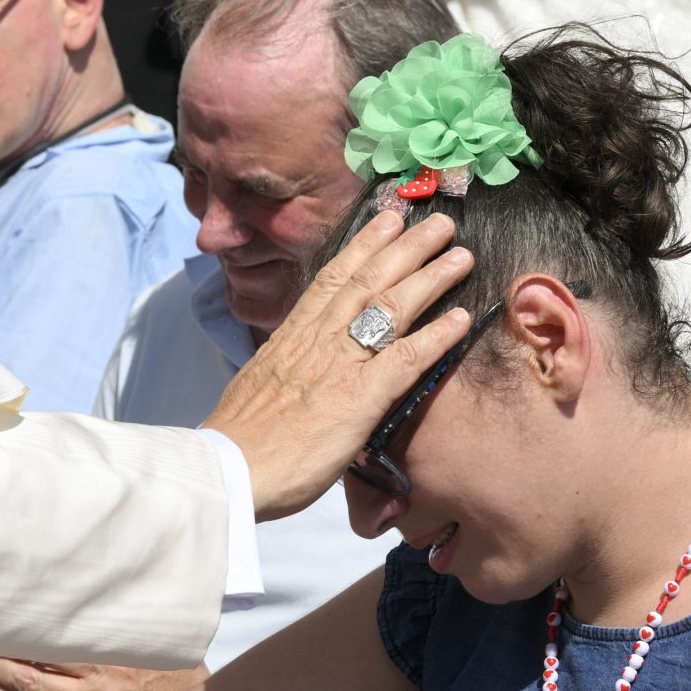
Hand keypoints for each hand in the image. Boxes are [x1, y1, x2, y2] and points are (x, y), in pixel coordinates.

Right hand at [203, 212, 473, 518]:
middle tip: (439, 221)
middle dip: (406, 246)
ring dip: (430, 277)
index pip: (332, 278)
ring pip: (390, 307)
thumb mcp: (259, 386)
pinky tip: (463, 320)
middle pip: (367, 280)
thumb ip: (286, 371)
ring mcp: (339, 365)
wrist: (227, 470)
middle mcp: (317, 340)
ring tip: (462, 255)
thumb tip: (296, 372)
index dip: (363, 245)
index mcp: (291, 336)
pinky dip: (436, 336)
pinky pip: (404, 359)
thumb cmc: (239, 440)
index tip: (387, 220)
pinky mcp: (359, 399)